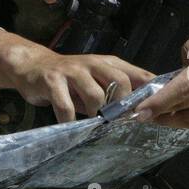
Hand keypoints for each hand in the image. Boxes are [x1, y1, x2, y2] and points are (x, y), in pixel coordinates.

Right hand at [0, 27, 151, 122]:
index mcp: (108, 63)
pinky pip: (65, 106)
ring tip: (91, 122)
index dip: (150, 92)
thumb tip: (146, 112)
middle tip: (118, 121)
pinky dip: (69, 120)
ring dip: (95, 114)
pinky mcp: (52, 81)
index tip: (156, 112)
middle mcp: (92, 63)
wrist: (32, 65)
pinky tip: (69, 125)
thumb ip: (117, 91)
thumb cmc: (71, 78)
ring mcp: (72, 71)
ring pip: (95, 95)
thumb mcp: (96, 79)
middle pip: (120, 81)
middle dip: (122, 105)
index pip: (138, 74)